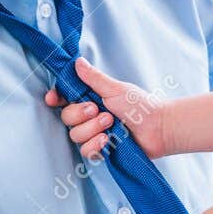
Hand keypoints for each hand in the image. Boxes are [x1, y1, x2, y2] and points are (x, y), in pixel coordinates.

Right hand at [44, 57, 173, 159]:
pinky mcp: (101, 150)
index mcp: (91, 99)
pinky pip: (86, 151)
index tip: (54, 98)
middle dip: (80, 114)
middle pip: (66, 118)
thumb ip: (94, 78)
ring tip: (110, 124)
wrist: (158, 127)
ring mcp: (94, 134)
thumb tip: (77, 62)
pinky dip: (95, 145)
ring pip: (75, 135)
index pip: (64, 99)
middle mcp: (89, 117)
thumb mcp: (115, 89)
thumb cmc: (140, 105)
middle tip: (98, 109)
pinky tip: (108, 140)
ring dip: (91, 129)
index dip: (56, 98)